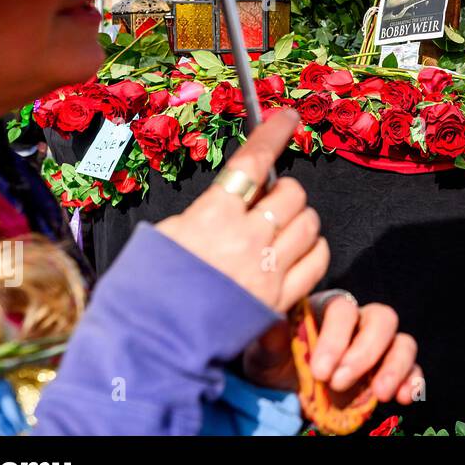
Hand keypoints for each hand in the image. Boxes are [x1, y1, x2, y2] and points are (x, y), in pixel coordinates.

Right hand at [156, 109, 327, 313]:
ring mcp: (268, 270)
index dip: (273, 134)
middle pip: (291, 194)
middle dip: (283, 192)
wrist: (154, 347)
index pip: (252, 163)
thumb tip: (234, 200)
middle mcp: (246, 239)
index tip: (287, 117)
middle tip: (267, 203)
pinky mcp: (280, 299)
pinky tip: (296, 254)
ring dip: (299, 219)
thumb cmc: (146, 290)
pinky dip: (313, 250)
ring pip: (309, 224)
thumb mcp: (164, 236)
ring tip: (278, 231)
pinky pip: (318, 260)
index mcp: (211, 218)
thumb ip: (204, 213)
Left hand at [242, 292, 422, 405]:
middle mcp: (361, 324)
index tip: (320, 371)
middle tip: (340, 382)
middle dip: (365, 352)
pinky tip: (403, 397)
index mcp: (330, 311)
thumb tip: (272, 324)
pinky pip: (414, 370)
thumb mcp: (267, 357)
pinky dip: (413, 381)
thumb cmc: (278, 368)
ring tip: (381, 393)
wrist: (288, 397)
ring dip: (395, 366)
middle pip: (382, 319)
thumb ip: (272, 341)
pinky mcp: (392, 372)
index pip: (344, 311)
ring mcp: (380, 348)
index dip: (336, 339)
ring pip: (403, 342)